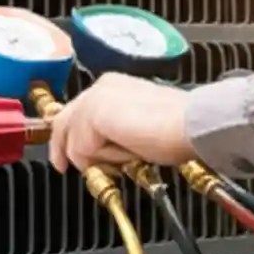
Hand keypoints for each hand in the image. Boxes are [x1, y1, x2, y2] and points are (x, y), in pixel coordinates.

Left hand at [48, 72, 196, 173]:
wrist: (192, 124)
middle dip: (62, 148)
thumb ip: (114, 134)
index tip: (67, 156)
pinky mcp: (92, 115)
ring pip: (74, 142)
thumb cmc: (178, 128)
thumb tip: (99, 155)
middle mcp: (100, 87)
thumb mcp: (136, 129)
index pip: (78, 112)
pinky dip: (105, 160)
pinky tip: (129, 152)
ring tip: (130, 155)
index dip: (69, 137)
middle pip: (63, 122)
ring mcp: (94, 99)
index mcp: (112, 86)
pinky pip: (83, 152)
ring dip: (98, 158)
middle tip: (61, 167)